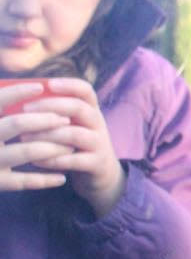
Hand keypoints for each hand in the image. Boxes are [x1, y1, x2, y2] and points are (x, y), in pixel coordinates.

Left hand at [9, 77, 123, 215]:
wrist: (102, 174)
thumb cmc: (76, 144)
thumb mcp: (71, 124)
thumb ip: (54, 112)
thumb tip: (19, 100)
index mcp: (90, 110)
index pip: (85, 90)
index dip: (68, 85)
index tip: (48, 84)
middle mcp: (98, 124)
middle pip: (79, 108)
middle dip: (50, 106)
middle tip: (25, 109)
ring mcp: (100, 144)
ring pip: (75, 134)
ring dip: (47, 135)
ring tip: (23, 138)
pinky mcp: (97, 163)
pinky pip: (76, 160)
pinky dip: (54, 160)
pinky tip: (36, 161)